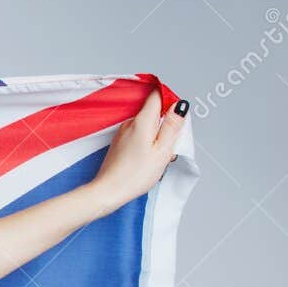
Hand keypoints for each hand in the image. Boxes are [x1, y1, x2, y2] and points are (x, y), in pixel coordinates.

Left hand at [88, 89, 188, 215]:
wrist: (107, 192)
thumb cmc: (134, 175)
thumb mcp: (162, 149)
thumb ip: (172, 125)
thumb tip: (179, 105)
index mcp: (141, 121)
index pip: (157, 95)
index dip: (170, 101)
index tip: (176, 118)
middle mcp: (129, 123)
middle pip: (153, 111)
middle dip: (165, 123)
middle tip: (168, 143)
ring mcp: (122, 133)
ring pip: (147, 125)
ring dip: (156, 136)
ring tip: (157, 155)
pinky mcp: (119, 143)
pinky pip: (138, 135)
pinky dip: (147, 142)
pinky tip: (147, 158)